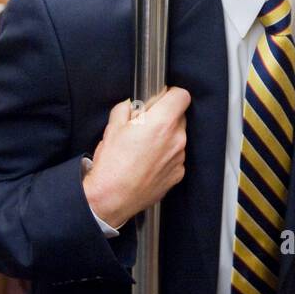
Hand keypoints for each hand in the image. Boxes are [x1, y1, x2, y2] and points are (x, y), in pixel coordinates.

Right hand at [83, 88, 190, 228]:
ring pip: (177, 138)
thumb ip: (127, 109)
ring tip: (142, 149)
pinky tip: (147, 163)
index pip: (182, 96)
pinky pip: (175, 157)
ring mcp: (179, 158)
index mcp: (162, 122)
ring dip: (165, 138)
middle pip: (179, 117)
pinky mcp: (178, 174)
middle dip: (165, 118)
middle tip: (144, 126)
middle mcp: (176, 139)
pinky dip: (165, 157)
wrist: (112, 198)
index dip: (170, 95)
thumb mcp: (112, 126)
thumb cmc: (112, 165)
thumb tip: (132, 106)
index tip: (161, 100)